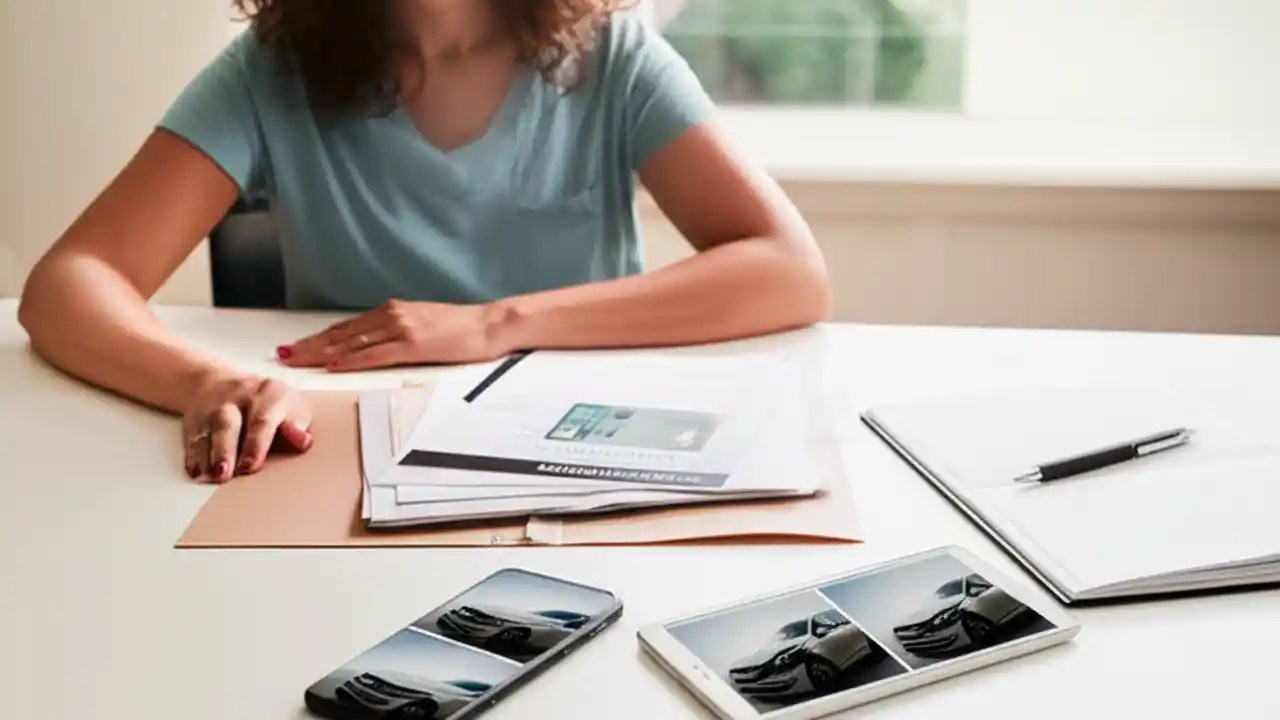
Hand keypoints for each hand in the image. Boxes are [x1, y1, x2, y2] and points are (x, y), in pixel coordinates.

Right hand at [182, 373, 312, 482]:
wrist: (223, 383)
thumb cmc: (269, 404)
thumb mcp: (290, 406)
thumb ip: (297, 424)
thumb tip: (303, 442)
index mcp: (268, 393)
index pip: (261, 418)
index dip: (256, 443)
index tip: (251, 465)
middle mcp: (237, 398)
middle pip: (228, 423)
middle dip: (226, 449)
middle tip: (227, 473)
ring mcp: (213, 408)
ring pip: (208, 431)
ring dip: (209, 455)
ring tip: (214, 476)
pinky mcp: (195, 420)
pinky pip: (192, 438)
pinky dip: (193, 456)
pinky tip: (197, 472)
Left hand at [278, 299, 509, 371]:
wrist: (490, 324)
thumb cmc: (462, 328)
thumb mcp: (424, 324)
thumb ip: (399, 331)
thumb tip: (376, 345)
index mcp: (392, 311)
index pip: (347, 327)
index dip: (319, 337)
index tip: (296, 346)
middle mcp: (391, 315)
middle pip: (342, 334)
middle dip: (310, 346)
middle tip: (283, 355)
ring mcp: (401, 328)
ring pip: (352, 343)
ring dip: (322, 353)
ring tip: (298, 360)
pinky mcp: (414, 344)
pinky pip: (376, 354)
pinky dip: (352, 360)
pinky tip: (335, 365)